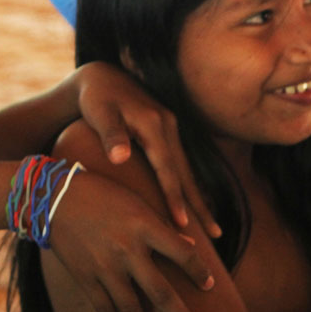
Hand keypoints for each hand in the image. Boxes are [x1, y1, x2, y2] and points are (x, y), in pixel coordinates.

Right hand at [50, 170, 213, 311]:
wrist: (52, 197)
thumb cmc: (100, 193)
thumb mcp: (135, 202)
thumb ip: (161, 225)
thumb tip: (189, 244)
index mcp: (144, 226)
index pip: (183, 254)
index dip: (199, 272)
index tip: (209, 286)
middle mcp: (127, 249)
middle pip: (162, 293)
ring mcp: (104, 266)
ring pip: (130, 310)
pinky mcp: (84, 276)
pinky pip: (103, 307)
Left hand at [75, 61, 220, 237]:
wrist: (102, 76)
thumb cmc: (96, 98)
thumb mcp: (100, 112)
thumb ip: (111, 135)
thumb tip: (120, 158)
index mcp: (154, 124)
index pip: (167, 168)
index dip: (174, 196)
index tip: (181, 223)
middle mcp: (169, 126)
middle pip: (187, 172)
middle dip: (200, 205)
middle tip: (214, 236)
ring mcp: (172, 129)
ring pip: (188, 169)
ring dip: (199, 198)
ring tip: (212, 228)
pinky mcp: (168, 132)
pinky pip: (181, 163)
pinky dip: (190, 185)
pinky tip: (198, 203)